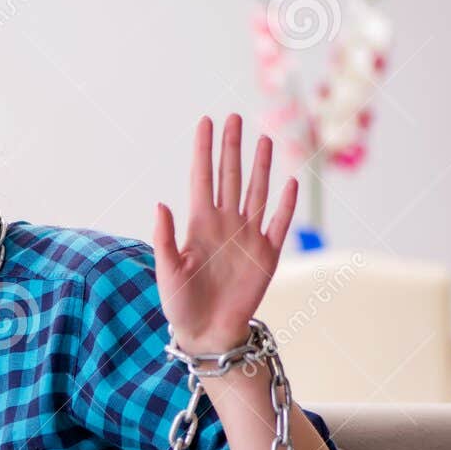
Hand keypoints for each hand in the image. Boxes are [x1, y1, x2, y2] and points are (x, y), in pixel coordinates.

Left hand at [155, 113, 297, 354]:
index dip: (204, 150)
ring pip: (256, 193)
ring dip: (260, 167)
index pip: (202, 178)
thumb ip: (164, 238)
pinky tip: (290, 182)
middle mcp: (225, 224)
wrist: (206, 332)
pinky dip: (285, 205)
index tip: (205, 121)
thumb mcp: (167, 271)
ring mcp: (247, 237)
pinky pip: (279, 224)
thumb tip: (161, 203)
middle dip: (232, 147)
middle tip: (233, 117)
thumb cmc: (180, 303)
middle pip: (231, 177)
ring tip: (264, 139)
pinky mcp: (267, 255)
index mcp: (199, 225)